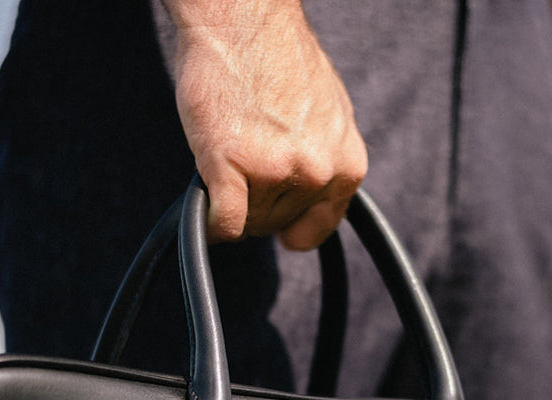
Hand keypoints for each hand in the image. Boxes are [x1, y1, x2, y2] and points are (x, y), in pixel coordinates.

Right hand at [170, 4, 367, 250]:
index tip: (273, 215)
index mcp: (346, 163)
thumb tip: (305, 196)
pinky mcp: (232, 166)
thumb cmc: (274, 57)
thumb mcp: (325, 115)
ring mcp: (276, 170)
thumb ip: (321, 160)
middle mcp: (318, 171)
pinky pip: (221, 224)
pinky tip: (206, 198)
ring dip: (230, 200)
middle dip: (254, 203)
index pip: (316, 228)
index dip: (289, 224)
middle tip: (242, 159)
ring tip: (228, 151)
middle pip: (274, 225)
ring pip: (247, 223)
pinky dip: (208, 221)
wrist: (243, 16)